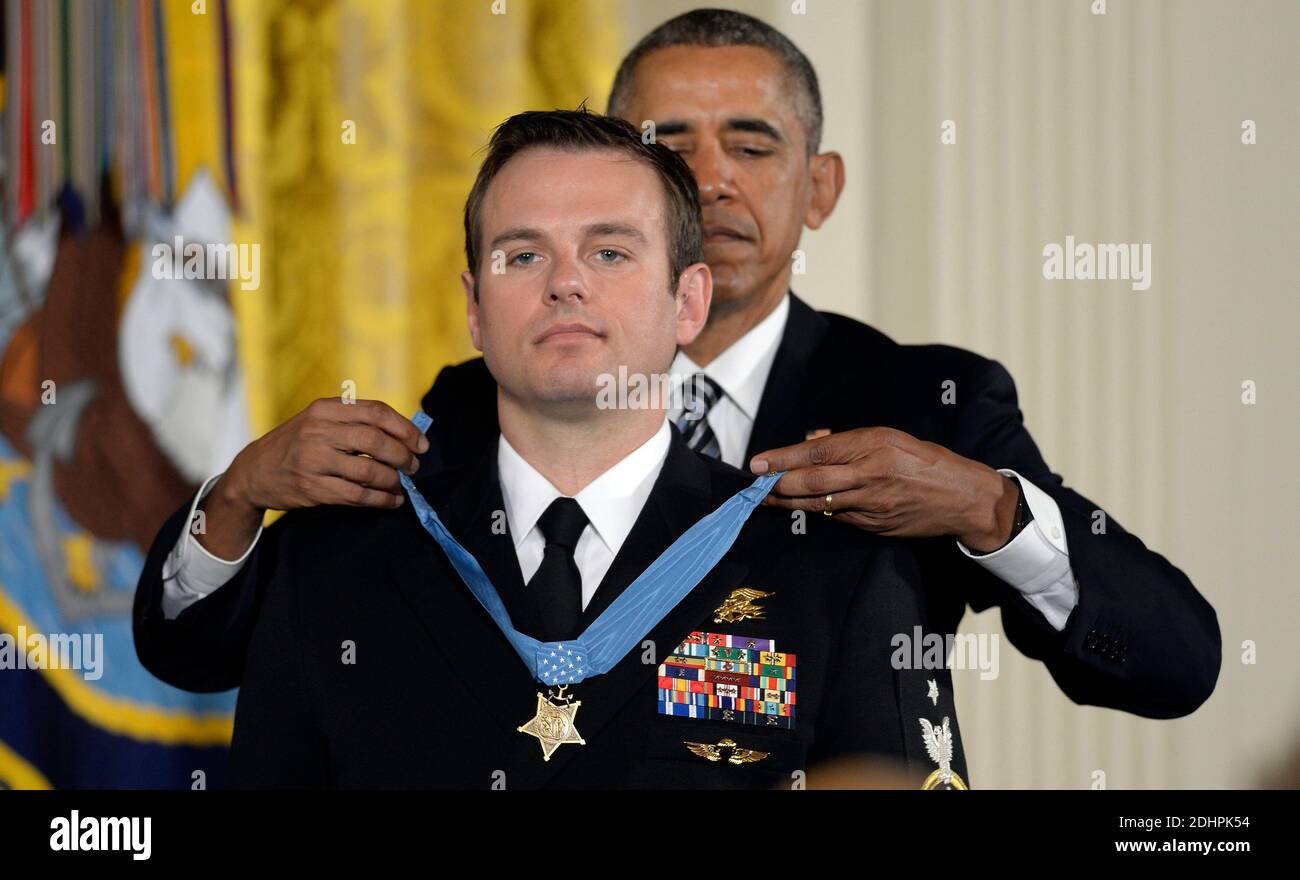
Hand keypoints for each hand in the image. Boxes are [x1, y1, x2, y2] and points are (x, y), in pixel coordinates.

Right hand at [195, 399, 428, 558]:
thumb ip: (354, 421)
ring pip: (369, 471)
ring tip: (402, 485)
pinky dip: (381, 500)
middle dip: (403, 455)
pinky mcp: (312, 488)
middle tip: (414, 466)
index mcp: (325, 409)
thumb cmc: (298, 443)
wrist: (254, 472)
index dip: (405, 428)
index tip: (421, 443)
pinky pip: (357, 496)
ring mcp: (313, 461)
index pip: (376, 412)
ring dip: (394, 480)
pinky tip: (391, 501)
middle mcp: (318, 431)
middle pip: (376, 441)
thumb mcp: (318, 421)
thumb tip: (406, 434)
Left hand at [749, 427, 1017, 550]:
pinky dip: (817, 512)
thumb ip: (848, 441)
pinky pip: (837, 518)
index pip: (818, 452)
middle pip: (812, 482)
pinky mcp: (874, 527)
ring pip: (819, 505)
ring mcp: (871, 505)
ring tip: (765, 500)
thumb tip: (811, 442)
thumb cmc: (924, 460)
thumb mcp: (889, 437)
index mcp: (874, 446)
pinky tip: (800, 508)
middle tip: (754, 486)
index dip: (784, 458)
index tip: (758, 463)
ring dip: (789, 503)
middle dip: (778, 485)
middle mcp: (870, 475)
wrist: (962, 497)